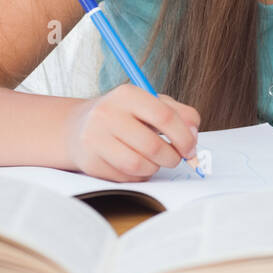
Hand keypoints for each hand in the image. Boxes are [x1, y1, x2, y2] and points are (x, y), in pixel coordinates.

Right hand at [64, 84, 200, 181]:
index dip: (184, 137)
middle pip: (153, 146)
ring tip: (155, 160)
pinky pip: (125, 177)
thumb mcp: (153, 103)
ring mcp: (94, 139)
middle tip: (175, 158)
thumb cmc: (126, 115)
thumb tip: (194, 134)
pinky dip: (139, 176)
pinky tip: (136, 164)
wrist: (78, 126)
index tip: (191, 148)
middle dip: (172, 157)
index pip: (165, 116)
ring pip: (139, 165)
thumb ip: (181, 114)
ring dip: (155, 168)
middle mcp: (107, 114)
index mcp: (127, 94)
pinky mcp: (89, 162)